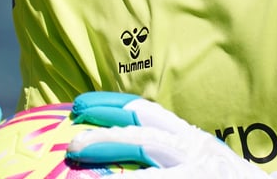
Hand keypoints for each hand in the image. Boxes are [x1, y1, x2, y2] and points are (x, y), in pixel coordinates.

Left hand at [65, 92, 276, 177]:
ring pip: (144, 147)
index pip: (146, 113)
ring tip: (77, 150)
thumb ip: (175, 154)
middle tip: (72, 129)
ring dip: (108, 144)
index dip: (112, 106)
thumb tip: (134, 153)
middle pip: (142, 125)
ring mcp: (194, 166)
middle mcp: (192, 146)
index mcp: (190, 138)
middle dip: (104, 122)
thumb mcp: (205, 163)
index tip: (83, 105)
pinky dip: (124, 177)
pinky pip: (150, 178)